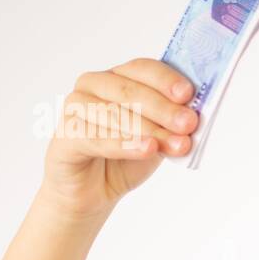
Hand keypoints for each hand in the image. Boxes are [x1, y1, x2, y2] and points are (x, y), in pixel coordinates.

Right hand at [41, 58, 197, 219]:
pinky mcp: (64, 135)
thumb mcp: (158, 137)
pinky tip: (148, 148)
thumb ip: (172, 125)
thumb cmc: (126, 156)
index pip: (142, 69)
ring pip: (115, 114)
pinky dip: (126, 144)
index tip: (188, 94)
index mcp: (117, 77)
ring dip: (151, 130)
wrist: (93, 191)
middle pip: (131, 91)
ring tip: (178, 144)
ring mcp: (74, 107)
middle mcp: (92, 85)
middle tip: (188, 123)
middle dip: (164, 108)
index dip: (166, 80)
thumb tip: (194, 117)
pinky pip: (97, 138)